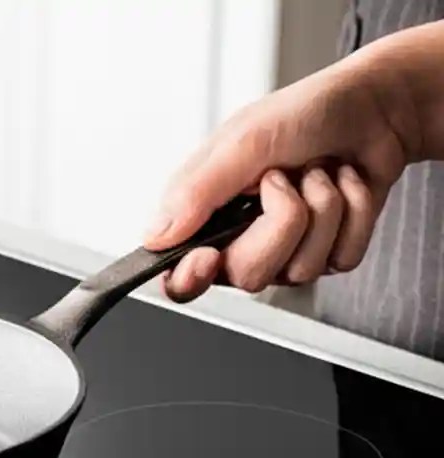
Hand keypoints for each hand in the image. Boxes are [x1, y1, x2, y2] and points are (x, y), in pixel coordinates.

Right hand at [145, 51, 414, 301]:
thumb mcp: (242, 142)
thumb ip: (196, 192)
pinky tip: (346, 184)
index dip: (189, 277)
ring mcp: (286, 250)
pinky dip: (353, 214)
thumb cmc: (305, 112)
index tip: (206, 258)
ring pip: (299, 271)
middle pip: (247, 275)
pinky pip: (340, 258)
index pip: (179, 275)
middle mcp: (241, 237)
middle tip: (283, 180)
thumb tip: (155, 236)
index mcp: (205, 213)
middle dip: (280, 224)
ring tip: (318, 173)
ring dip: (323, 211)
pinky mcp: (329, 251)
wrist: (376, 105)